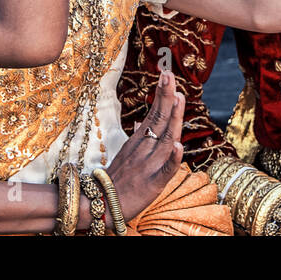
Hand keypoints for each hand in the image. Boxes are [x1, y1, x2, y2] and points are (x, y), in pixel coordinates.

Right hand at [103, 69, 185, 221]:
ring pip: (165, 140)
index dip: (161, 95)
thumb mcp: (126, 152)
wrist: (101, 204)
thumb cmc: (116, 178)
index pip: (153, 113)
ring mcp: (148, 165)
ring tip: (179, 99)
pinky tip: (179, 147)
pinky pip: (165, 171)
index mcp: (139, 141)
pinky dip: (173, 159)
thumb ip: (138, 135)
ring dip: (172, 119)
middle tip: (170, 76)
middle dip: (166, 97)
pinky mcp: (153, 184)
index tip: (167, 74)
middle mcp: (144, 149)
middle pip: (158, 120)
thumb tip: (141, 119)